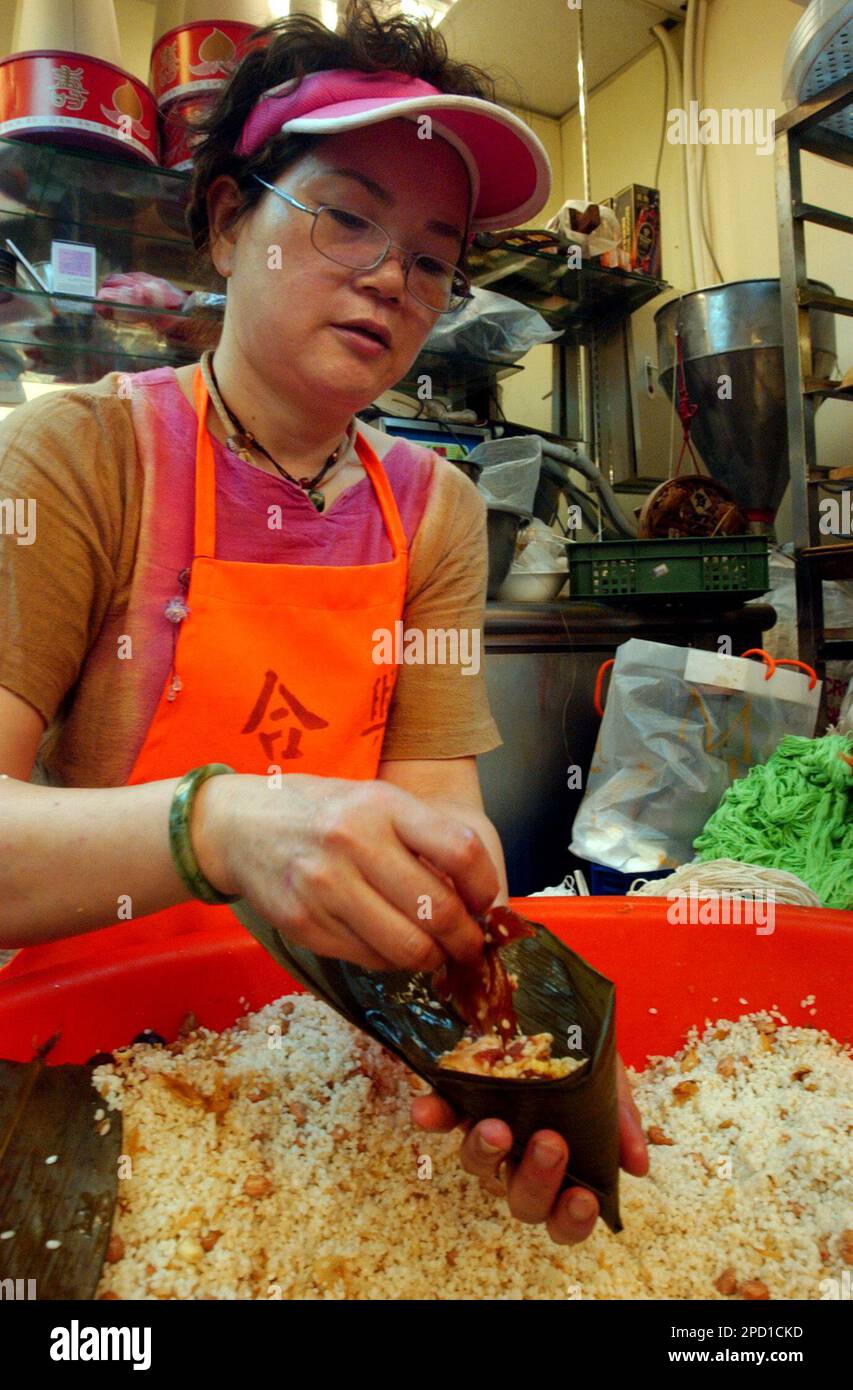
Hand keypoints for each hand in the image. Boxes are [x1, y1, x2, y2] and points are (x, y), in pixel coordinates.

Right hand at [194, 772, 497, 971]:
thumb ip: (422, 836)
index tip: (485, 904)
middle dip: (465, 939)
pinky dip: (390, 961)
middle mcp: (354, 843)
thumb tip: (476, 895)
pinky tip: (391, 947)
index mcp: (381, 805)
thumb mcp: (373, 801)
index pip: (461, 850)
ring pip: (405, 947)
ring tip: (435, 953)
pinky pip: (369, 958)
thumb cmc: (320, 811)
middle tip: (469, 946)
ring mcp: (325, 888)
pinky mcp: (305, 925)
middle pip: (437, 909)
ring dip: (432, 959)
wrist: (239, 825)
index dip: (484, 888)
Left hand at [411, 1056, 647, 1243]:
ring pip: (480, 1166)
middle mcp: (522, 1158)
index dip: (572, 1220)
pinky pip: (439, 1117)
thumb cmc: (581, 1053)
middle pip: (524, 1200)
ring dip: (487, 1153)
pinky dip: (432, 1116)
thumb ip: (620, 1116)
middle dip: (537, 1180)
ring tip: (497, 1127)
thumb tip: (636, 1164)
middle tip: (550, 1143)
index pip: (565, 1216)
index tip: (584, 1198)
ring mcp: (487, 1132)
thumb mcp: (609, 1078)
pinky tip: (426, 1110)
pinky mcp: (455, 1102)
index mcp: (564, 1163)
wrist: (545, 999)